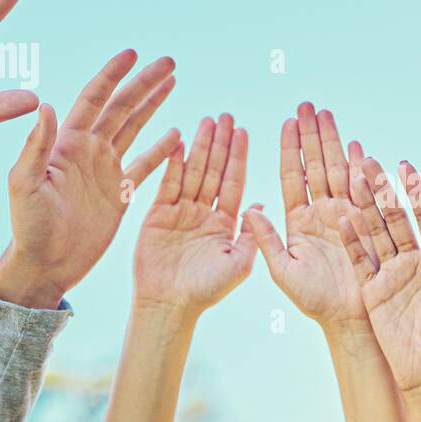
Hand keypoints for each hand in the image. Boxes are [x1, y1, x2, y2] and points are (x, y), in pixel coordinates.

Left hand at [0, 50, 178, 308]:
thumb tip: (46, 105)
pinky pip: (145, 165)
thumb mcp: (25, 184)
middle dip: (144, 83)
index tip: (132, 54)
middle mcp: (88, 150)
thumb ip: (36, 147)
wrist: (45, 264)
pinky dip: (161, 149)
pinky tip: (177, 134)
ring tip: (172, 82)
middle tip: (168, 62)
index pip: (94, 100)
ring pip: (135, 128)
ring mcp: (105, 170)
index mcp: (67, 144)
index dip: (113, 76)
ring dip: (152, 105)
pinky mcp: (119, 192)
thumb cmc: (28, 226)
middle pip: (121, 107)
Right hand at [133, 114, 255, 317]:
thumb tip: (262, 202)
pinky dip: (174, 164)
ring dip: (200, 147)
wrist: (170, 306)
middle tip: (227, 116)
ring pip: (194, 172)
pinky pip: (168, 184)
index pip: (234, 182)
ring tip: (207, 121)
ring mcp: (181, 212)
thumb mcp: (239, 264)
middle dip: (221, 144)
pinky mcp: (158, 215)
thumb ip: (252, 234)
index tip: (245, 132)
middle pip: (215, 171)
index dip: (239, 157)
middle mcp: (205, 213)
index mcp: (226, 223)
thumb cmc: (207, 292)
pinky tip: (180, 142)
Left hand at [243, 103, 375, 331]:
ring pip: (337, 171)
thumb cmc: (314, 301)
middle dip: (311, 135)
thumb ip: (265, 239)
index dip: (289, 149)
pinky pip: (363, 191)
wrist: (350, 319)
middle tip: (307, 105)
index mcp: (298, 221)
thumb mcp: (283, 271)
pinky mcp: (367, 224)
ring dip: (333, 142)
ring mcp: (346, 215)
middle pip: (315, 165)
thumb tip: (249, 209)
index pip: (292, 176)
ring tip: (327, 114)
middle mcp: (321, 212)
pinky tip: (356, 145)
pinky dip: (361, 168)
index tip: (287, 122)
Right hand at [337, 156, 420, 392]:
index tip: (406, 165)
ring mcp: (391, 272)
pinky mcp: (373, 288)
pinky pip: (361, 261)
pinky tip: (343, 221)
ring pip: (375, 234)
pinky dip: (352, 242)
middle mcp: (414, 258)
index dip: (417, 192)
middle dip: (383, 191)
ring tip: (352, 180)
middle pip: (396, 218)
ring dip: (364, 208)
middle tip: (369, 162)